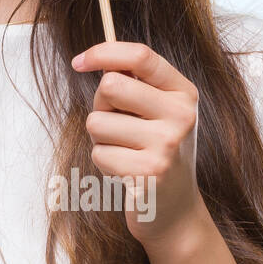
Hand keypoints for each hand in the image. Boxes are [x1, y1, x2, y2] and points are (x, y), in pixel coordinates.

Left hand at [71, 41, 205, 250]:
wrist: (175, 210)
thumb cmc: (155, 152)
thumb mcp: (157, 112)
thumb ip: (134, 83)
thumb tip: (93, 59)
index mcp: (183, 93)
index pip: (140, 56)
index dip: (103, 53)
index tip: (79, 62)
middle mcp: (181, 115)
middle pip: (110, 85)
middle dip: (100, 105)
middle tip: (117, 126)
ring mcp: (167, 145)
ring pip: (97, 122)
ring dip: (100, 139)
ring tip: (125, 152)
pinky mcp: (149, 173)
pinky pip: (98, 153)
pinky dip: (104, 164)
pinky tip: (126, 173)